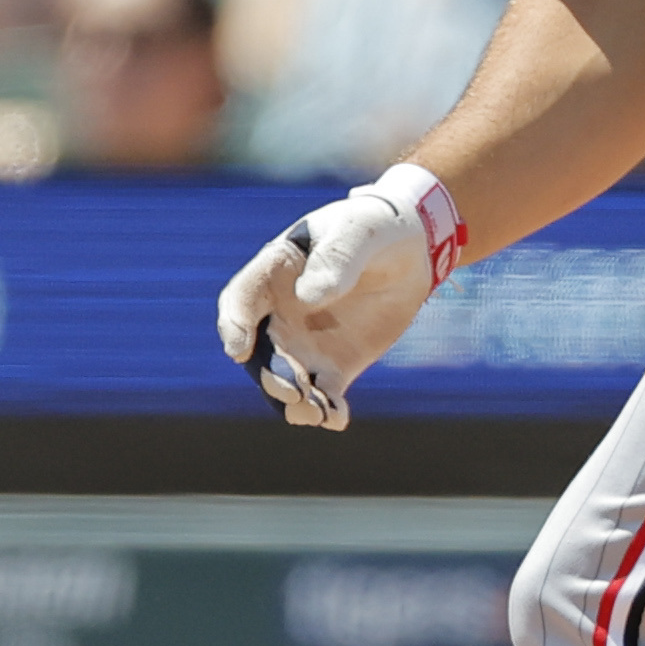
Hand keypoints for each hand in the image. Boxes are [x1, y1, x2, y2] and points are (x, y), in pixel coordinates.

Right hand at [216, 164, 464, 430]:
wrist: (411, 248)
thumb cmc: (375, 228)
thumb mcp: (360, 230)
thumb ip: (336, 258)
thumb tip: (309, 298)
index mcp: (275, 273)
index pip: (240, 301)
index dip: (233, 326)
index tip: (240, 349)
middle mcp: (282, 314)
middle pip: (260, 354)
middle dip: (270, 376)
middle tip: (293, 390)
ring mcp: (306, 344)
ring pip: (287, 382)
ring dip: (295, 403)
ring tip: (316, 411)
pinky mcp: (336, 366)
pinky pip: (324, 396)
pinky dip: (327, 412)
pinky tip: (338, 418)